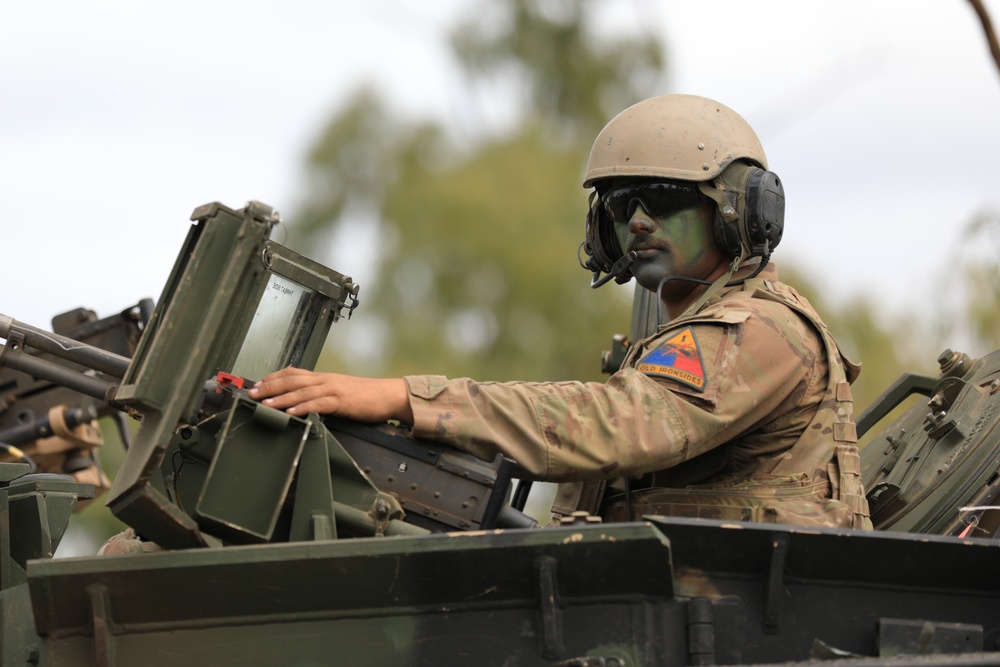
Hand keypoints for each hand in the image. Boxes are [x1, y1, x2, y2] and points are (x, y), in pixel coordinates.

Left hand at [248, 367, 412, 423]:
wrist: (389, 395)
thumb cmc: (367, 396)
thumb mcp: (341, 391)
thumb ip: (323, 393)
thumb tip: (305, 400)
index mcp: (324, 377)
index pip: (293, 372)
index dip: (274, 377)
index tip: (258, 384)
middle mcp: (325, 380)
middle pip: (292, 380)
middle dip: (270, 386)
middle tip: (253, 393)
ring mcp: (333, 389)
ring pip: (302, 392)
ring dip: (282, 398)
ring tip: (265, 404)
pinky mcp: (342, 401)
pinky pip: (318, 404)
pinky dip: (303, 408)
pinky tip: (291, 414)